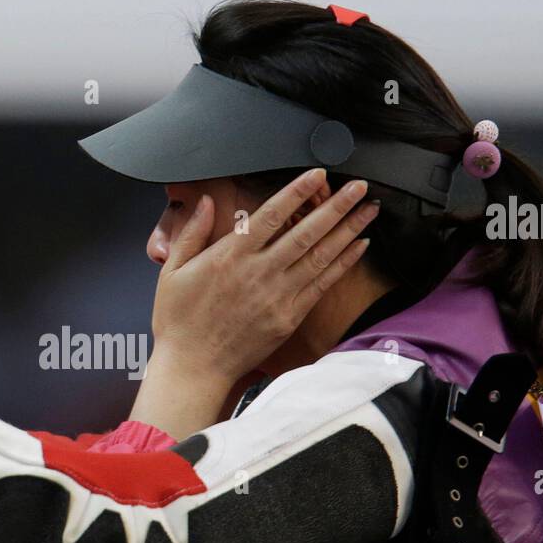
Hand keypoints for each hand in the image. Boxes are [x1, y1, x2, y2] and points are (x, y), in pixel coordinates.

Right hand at [131, 169, 377, 438]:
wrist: (192, 368)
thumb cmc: (178, 322)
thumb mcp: (173, 271)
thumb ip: (192, 232)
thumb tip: (205, 200)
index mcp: (230, 256)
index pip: (271, 214)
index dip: (297, 191)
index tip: (317, 174)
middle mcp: (259, 273)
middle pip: (306, 231)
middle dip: (336, 206)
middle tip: (359, 186)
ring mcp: (277, 296)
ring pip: (320, 256)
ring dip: (348, 230)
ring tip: (369, 210)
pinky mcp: (288, 318)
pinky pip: (321, 285)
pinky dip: (342, 263)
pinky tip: (359, 246)